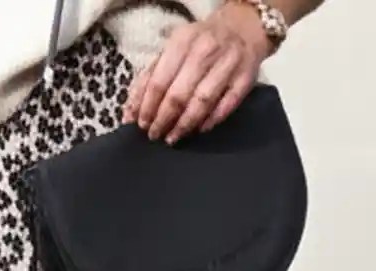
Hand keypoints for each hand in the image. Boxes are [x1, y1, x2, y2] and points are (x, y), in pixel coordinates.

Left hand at [122, 1, 271, 143]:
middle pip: (179, 94)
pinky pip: (227, 105)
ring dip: (185, 124)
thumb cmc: (198, 44)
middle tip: (155, 134)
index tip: (141, 124)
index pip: (159, 81)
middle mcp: (206, 51)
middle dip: (163, 119)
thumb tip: (130, 113)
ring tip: (173, 137)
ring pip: (202, 102)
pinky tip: (199, 130)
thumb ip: (148, 79)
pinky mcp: (245, 78)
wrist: (242, 28)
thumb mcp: (171, 50)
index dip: (148, 107)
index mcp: (182, 42)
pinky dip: (211, 120)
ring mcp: (228, 64)